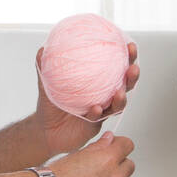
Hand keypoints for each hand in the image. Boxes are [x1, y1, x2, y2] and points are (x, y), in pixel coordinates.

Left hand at [35, 41, 139, 156]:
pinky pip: (98, 117)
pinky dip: (98, 112)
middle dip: (132, 76)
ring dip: (121, 98)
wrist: (45, 130)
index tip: (130, 46)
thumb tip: (43, 49)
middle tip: (133, 68)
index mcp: (97, 82)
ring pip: (117, 104)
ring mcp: (101, 110)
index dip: (127, 57)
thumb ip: (45, 67)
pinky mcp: (94, 125)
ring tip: (120, 92)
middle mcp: (103, 95)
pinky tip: (95, 108)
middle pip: (124, 84)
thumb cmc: (50, 105)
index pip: (116, 67)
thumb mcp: (46, 83)